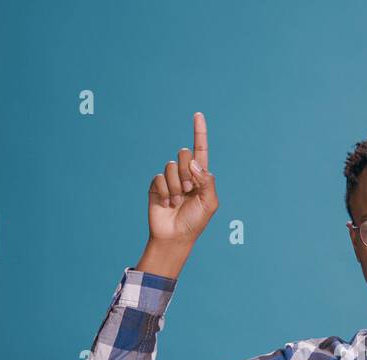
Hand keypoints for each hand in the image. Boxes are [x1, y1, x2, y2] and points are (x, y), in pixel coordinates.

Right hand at [147, 111, 217, 244]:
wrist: (175, 236)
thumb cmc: (195, 222)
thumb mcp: (210, 202)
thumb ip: (207, 180)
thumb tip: (193, 163)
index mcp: (201, 176)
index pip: (201, 150)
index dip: (199, 132)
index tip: (198, 114)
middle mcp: (185, 173)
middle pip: (185, 153)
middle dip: (187, 171)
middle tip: (188, 190)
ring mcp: (170, 179)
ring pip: (171, 166)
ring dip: (176, 186)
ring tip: (178, 202)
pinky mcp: (157, 185)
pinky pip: (159, 178)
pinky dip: (166, 192)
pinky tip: (167, 204)